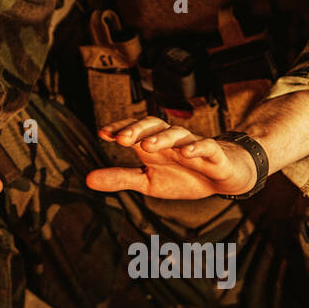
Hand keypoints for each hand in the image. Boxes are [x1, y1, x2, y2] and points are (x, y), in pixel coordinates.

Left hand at [85, 117, 257, 200]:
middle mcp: (171, 141)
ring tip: (147, 146)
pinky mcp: (214, 154)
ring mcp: (192, 145)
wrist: (221, 180)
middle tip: (121, 138)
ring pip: (177, 133)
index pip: (135, 130)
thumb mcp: (148, 182)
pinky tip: (186, 152)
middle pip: (153, 125)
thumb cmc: (183, 177)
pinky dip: (196, 147)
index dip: (120, 129)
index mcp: (154, 145)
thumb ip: (120, 178)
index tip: (103, 133)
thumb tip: (88, 179)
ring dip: (161, 138)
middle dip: (137, 129)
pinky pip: (206, 146)